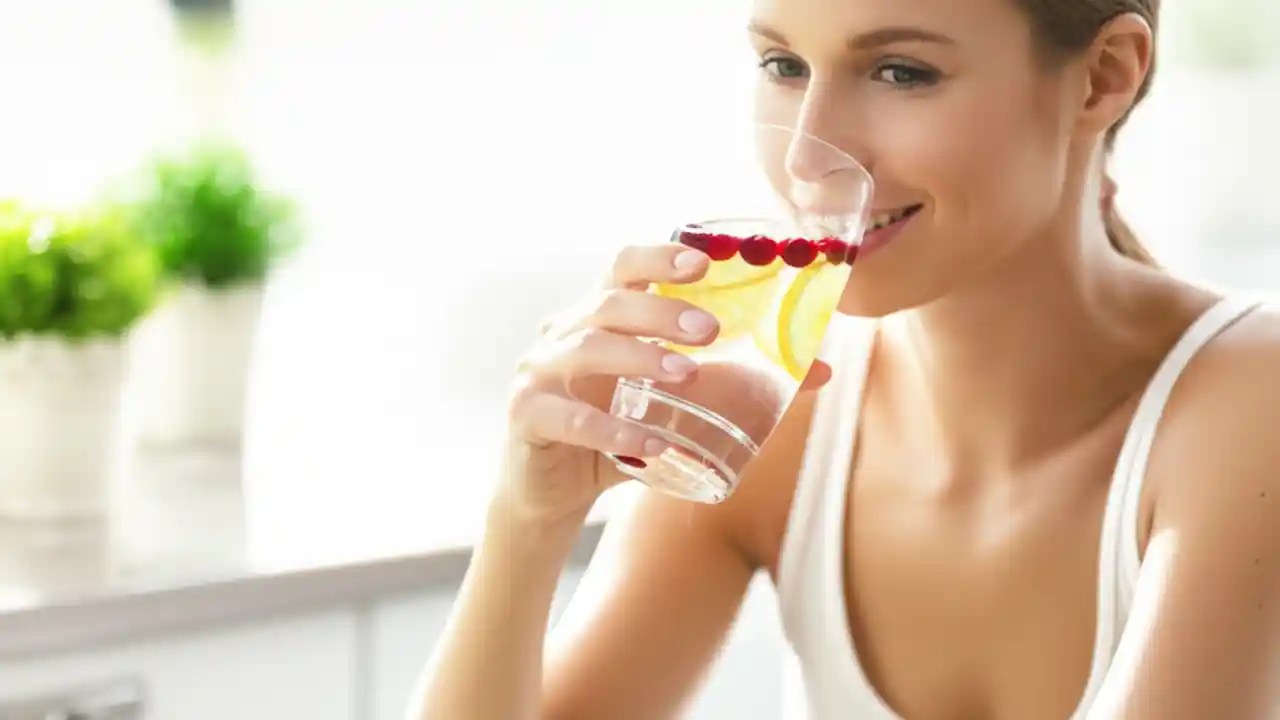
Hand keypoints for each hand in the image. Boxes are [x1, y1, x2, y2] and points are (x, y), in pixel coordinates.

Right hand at [498, 243, 720, 523]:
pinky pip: (570, 419)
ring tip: (686, 374)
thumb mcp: (673, 405)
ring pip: (585, 348)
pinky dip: (613, 431)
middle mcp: (563, 334)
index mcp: (598, 318)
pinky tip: (651, 446)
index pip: (622, 268)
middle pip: (609, 303)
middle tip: (709, 329)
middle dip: (660, 311)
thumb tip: (820, 373)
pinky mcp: (526, 416)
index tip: (702, 263)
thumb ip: (736, 386)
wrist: (551, 493)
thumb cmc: (615, 436)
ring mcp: (539, 372)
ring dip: (639, 357)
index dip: (658, 258)